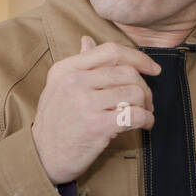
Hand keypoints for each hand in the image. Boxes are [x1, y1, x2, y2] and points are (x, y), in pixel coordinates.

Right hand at [30, 35, 160, 184]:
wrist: (42, 155)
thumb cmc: (54, 121)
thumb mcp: (58, 87)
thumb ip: (77, 64)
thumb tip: (87, 40)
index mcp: (66, 69)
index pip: (110, 51)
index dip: (138, 58)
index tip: (152, 68)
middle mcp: (75, 82)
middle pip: (127, 73)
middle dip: (144, 87)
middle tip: (145, 101)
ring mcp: (86, 104)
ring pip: (134, 93)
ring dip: (146, 105)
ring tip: (143, 113)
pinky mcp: (98, 126)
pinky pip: (135, 115)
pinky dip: (147, 120)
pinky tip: (144, 125)